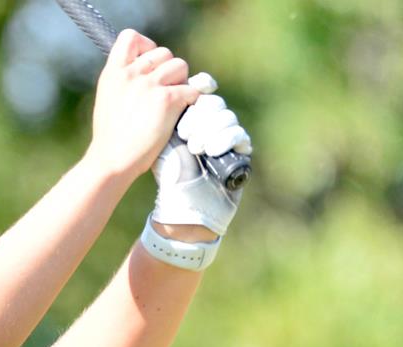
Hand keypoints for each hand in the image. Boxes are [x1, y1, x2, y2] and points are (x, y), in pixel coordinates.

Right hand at [85, 29, 202, 182]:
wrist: (112, 161)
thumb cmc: (111, 137)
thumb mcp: (108, 99)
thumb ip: (124, 79)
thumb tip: (149, 70)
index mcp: (113, 72)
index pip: (131, 37)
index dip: (146, 46)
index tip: (149, 63)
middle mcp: (131, 74)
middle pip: (164, 53)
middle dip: (169, 70)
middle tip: (164, 92)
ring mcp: (149, 86)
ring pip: (181, 66)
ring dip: (181, 83)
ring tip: (171, 103)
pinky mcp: (167, 100)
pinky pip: (192, 90)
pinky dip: (191, 101)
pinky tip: (181, 114)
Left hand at [148, 83, 251, 238]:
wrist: (182, 205)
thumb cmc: (169, 175)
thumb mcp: (162, 141)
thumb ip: (166, 115)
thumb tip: (163, 87)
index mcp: (193, 116)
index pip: (202, 91)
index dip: (201, 86)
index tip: (194, 88)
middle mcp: (212, 124)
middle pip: (214, 103)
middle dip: (200, 115)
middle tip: (184, 133)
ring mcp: (227, 138)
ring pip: (228, 117)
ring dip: (211, 129)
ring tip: (195, 147)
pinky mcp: (240, 153)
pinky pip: (240, 135)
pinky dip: (227, 139)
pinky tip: (212, 150)